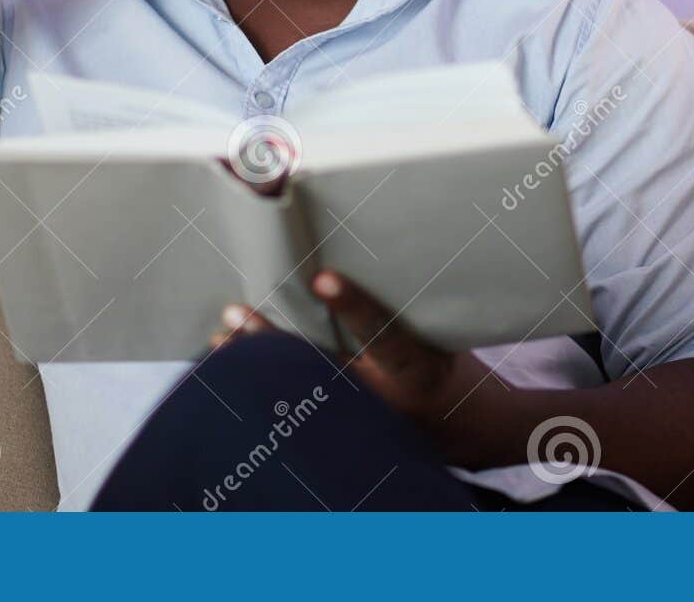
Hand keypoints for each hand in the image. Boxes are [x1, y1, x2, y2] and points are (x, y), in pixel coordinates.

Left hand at [211, 270, 507, 452]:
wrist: (473, 428)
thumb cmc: (452, 364)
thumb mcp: (440, 333)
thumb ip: (400, 308)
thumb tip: (343, 259)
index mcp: (419, 371)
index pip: (386, 337)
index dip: (355, 308)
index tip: (323, 278)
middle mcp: (385, 403)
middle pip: (322, 370)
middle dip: (275, 342)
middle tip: (235, 311)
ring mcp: (363, 424)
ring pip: (301, 394)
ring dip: (259, 364)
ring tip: (220, 336)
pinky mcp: (346, 435)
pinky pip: (298, 411)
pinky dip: (263, 389)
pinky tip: (227, 374)